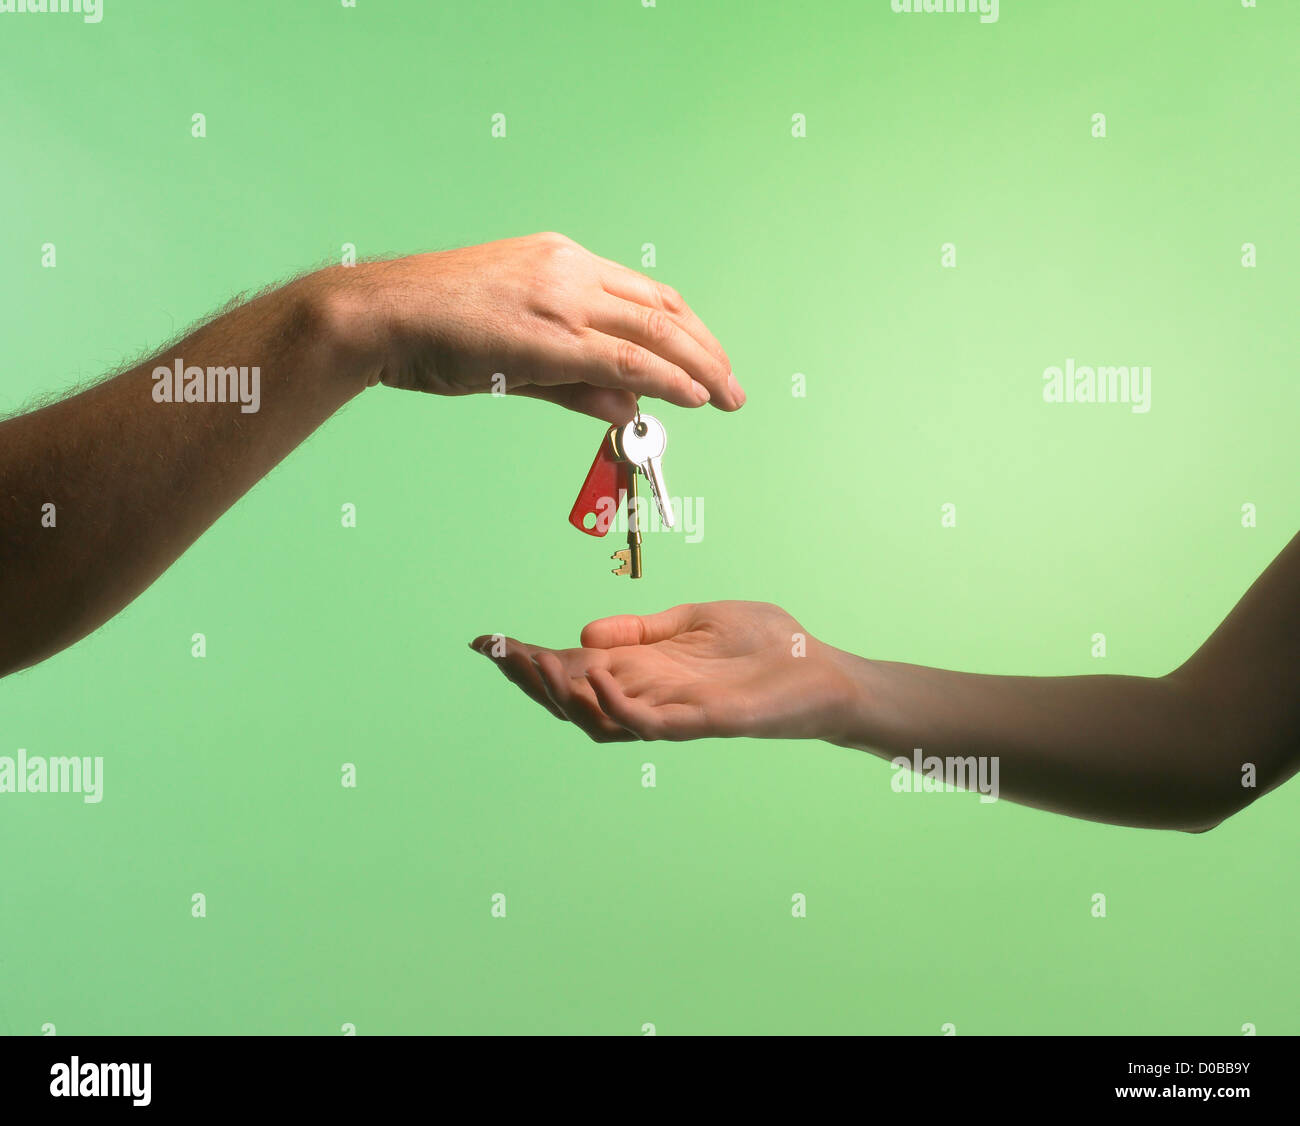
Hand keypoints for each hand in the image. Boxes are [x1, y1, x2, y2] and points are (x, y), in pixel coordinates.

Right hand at [322, 232, 742, 422]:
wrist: (381, 314)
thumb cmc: (433, 329)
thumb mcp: (515, 353)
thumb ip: (576, 381)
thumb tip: (628, 404)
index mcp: (561, 260)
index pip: (643, 293)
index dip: (684, 329)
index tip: (706, 357)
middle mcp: (570, 269)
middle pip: (662, 308)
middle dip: (705, 350)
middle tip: (733, 385)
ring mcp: (562, 296)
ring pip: (655, 331)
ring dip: (700, 367)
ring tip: (728, 397)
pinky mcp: (551, 333)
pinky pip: (627, 357)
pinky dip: (668, 378)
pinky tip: (694, 397)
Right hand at [471, 601, 855, 741]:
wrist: (822, 671)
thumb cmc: (767, 646)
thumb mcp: (695, 620)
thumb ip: (643, 630)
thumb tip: (584, 634)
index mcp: (644, 669)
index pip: (575, 668)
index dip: (533, 659)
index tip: (490, 641)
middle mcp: (649, 695)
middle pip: (573, 698)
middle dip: (531, 677)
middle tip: (497, 652)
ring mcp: (671, 712)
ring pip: (599, 718)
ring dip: (562, 694)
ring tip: (534, 664)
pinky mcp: (701, 722)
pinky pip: (647, 723)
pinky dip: (615, 705)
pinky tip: (594, 677)